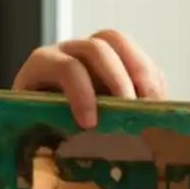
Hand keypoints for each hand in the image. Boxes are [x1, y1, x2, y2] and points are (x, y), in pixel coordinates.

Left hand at [12, 29, 166, 128]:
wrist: (35, 120)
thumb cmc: (34, 129)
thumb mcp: (36, 129)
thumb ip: (49, 131)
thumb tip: (75, 144)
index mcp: (41, 66)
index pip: (65, 67)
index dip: (82, 92)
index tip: (91, 124)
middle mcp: (67, 50)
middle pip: (98, 48)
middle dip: (118, 80)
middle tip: (130, 111)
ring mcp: (91, 51)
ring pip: (120, 44)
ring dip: (141, 74)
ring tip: (151, 106)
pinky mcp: (114, 59)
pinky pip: (138, 58)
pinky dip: (151, 80)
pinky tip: (155, 105)